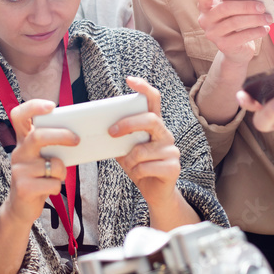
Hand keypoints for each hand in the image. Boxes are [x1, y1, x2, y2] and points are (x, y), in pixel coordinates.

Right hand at [3, 99, 78, 228]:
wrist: (21, 207)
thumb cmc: (38, 177)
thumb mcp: (42, 157)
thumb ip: (51, 144)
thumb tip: (77, 134)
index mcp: (23, 141)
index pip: (19, 115)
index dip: (33, 107)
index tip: (52, 106)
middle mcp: (18, 152)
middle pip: (37, 136)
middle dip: (61, 135)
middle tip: (77, 140)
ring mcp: (18, 170)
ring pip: (52, 164)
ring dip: (62, 171)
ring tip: (57, 176)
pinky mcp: (23, 188)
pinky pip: (52, 183)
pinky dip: (57, 186)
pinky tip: (49, 189)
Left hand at [111, 76, 181, 209]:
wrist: (155, 193)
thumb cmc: (139, 166)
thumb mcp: (126, 149)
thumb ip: (120, 138)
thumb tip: (100, 128)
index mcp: (154, 126)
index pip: (153, 100)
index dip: (144, 88)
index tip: (129, 80)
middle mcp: (166, 134)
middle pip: (150, 120)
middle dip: (128, 124)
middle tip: (111, 132)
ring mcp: (172, 150)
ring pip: (143, 149)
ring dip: (129, 159)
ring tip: (130, 165)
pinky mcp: (173, 167)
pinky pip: (146, 167)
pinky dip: (136, 172)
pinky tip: (140, 175)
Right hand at [196, 0, 271, 65]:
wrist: (236, 50)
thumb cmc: (236, 23)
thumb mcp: (232, 11)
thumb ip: (236, 0)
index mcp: (205, 7)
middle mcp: (205, 20)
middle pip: (224, 8)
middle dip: (245, 6)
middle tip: (262, 7)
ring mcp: (213, 34)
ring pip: (234, 22)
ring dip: (255, 19)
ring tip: (267, 18)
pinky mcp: (223, 45)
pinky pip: (241, 36)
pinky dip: (256, 31)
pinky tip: (265, 28)